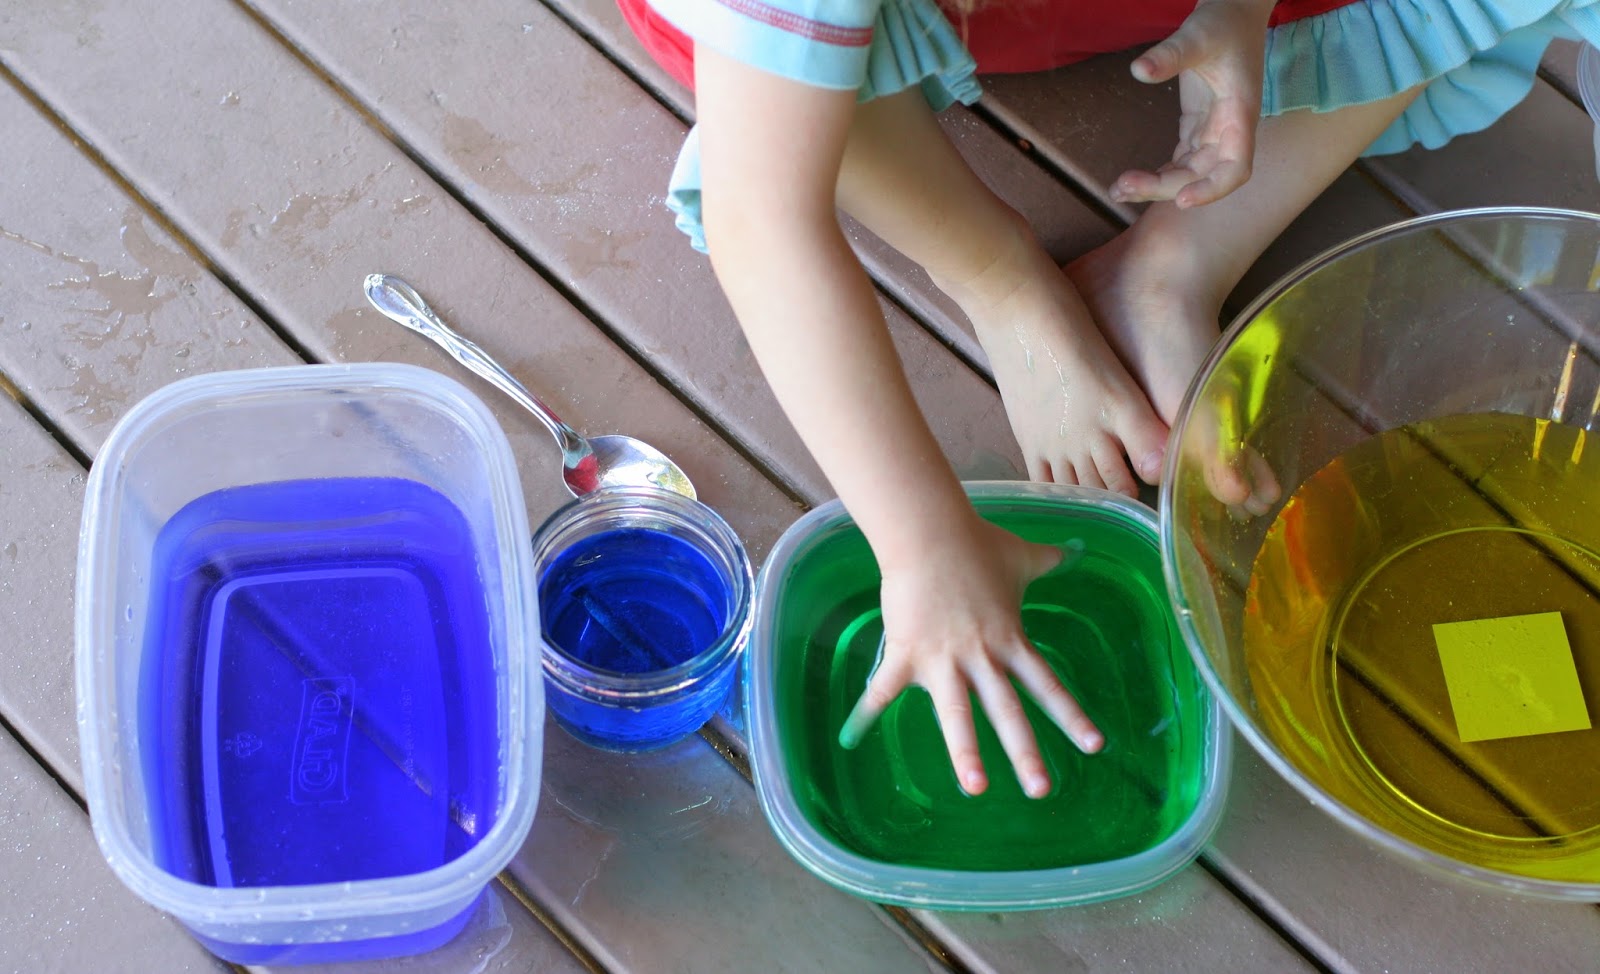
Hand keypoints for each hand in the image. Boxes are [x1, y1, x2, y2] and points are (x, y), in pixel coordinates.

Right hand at [838, 516, 1102, 797]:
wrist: (931, 533)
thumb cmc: (977, 544)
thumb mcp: (1022, 555)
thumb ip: (1050, 560)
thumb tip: (1075, 551)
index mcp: (1011, 640)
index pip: (1047, 685)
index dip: (1071, 716)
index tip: (1094, 747)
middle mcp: (981, 656)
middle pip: (1007, 711)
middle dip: (1025, 753)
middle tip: (1042, 790)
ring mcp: (943, 658)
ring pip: (957, 713)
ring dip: (966, 752)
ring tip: (976, 788)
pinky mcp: (906, 652)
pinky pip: (884, 687)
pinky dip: (866, 711)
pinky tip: (852, 736)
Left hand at [1110, 0, 1270, 208]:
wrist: (1232, 12)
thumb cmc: (1223, 22)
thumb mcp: (1197, 35)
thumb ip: (1170, 54)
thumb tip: (1140, 70)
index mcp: (1239, 113)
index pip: (1236, 166)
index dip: (1213, 189)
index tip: (1182, 200)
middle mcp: (1230, 130)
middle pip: (1203, 176)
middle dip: (1165, 187)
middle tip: (1124, 186)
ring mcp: (1214, 131)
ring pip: (1189, 173)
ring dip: (1157, 186)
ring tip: (1119, 190)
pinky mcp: (1198, 127)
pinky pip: (1180, 161)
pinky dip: (1159, 174)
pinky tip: (1130, 181)